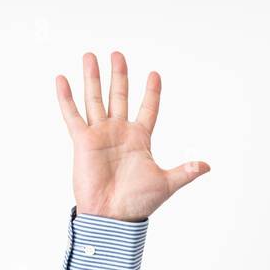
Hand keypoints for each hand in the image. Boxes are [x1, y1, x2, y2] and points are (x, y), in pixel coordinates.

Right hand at [55, 51, 208, 221]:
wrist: (113, 216)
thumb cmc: (138, 203)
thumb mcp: (166, 184)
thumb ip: (185, 172)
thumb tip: (206, 166)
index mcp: (140, 139)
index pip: (148, 109)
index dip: (151, 92)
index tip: (154, 74)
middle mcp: (120, 132)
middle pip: (120, 97)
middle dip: (119, 76)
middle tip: (118, 54)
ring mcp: (100, 134)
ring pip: (95, 99)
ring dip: (93, 78)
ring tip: (90, 55)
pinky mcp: (82, 141)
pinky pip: (73, 115)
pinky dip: (66, 98)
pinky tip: (63, 79)